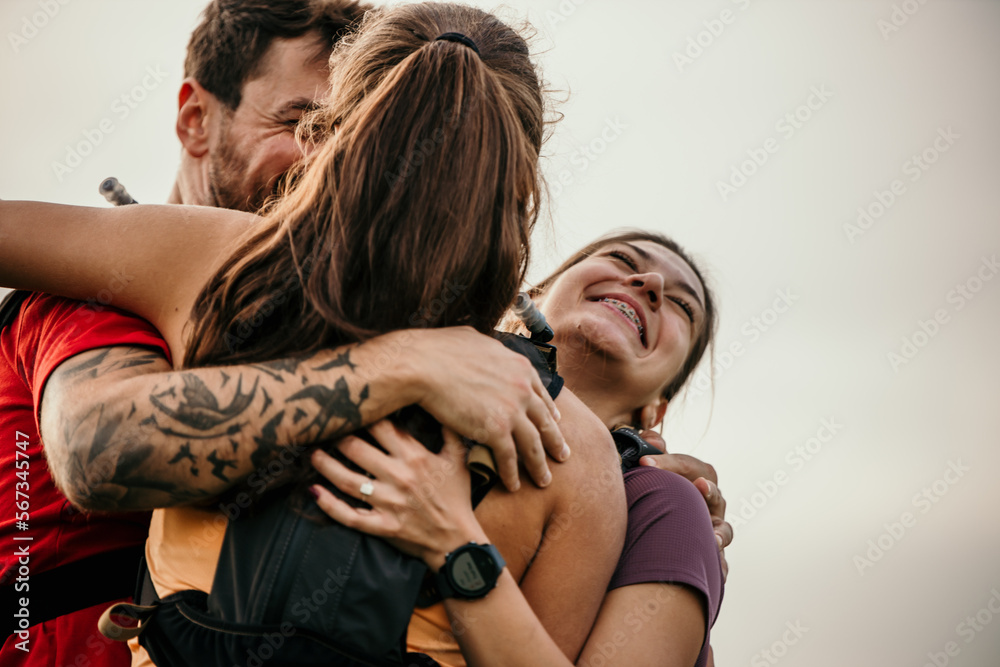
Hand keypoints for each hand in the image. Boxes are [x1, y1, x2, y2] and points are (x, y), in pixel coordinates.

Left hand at [309, 420, 486, 570]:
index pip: (382, 428)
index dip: (364, 415)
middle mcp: (400, 477)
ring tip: (313, 454)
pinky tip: (314, 491)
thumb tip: (442, 404)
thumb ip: (449, 432)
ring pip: (348, 480)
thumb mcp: (458, 460)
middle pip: (358, 450)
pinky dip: (329, 505)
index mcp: (416, 457)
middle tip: (325, 430)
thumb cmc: (457, 497)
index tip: (352, 409)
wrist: (458, 540)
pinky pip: (350, 516)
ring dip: (326, 465)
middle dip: (339, 437)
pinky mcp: (382, 526)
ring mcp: (389, 503)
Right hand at [404, 327, 567, 491]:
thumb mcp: (476, 341)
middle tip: (562, 455)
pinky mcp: (496, 429)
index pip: (541, 393)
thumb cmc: (439, 349)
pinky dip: (512, 474)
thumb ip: (490, 351)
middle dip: (555, 441)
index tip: (555, 421)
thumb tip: (486, 350)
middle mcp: (523, 388)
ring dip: (539, 466)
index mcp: (519, 367)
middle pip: (545, 421)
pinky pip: (509, 458)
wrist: (424, 364)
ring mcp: (512, 410)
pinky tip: (513, 485)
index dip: (549, 411)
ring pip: (533, 444)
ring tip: (544, 480)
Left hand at [637, 430, 731, 580]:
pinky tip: (718, 574)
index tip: (643, 463)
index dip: (670, 462)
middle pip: (714, 494)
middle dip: (708, 489)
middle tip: (699, 485)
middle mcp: (709, 504)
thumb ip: (652, 450)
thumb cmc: (654, 495)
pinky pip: (721, 564)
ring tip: (714, 537)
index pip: (689, 466)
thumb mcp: (651, 472)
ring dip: (720, 532)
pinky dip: (721, 568)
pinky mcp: (712, 555)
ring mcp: (713, 530)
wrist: (654, 532)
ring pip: (724, 530)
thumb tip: (652, 439)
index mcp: (695, 480)